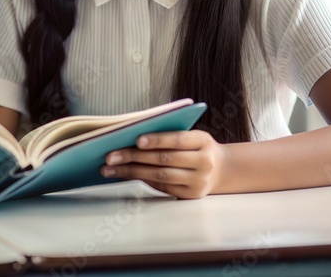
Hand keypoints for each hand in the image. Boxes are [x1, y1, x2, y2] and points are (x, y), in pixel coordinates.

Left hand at [101, 130, 225, 198]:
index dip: (157, 140)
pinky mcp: (190, 195)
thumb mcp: (192, 136)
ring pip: (160, 176)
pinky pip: (161, 187)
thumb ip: (170, 134)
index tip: (136, 140)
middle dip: (134, 157)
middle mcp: (204, 163)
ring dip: (131, 172)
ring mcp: (198, 182)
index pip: (178, 140)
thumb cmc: (197, 147)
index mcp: (203, 142)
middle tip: (110, 156)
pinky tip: (126, 175)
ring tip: (110, 169)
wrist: (220, 169)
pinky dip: (141, 180)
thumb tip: (133, 136)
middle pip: (164, 160)